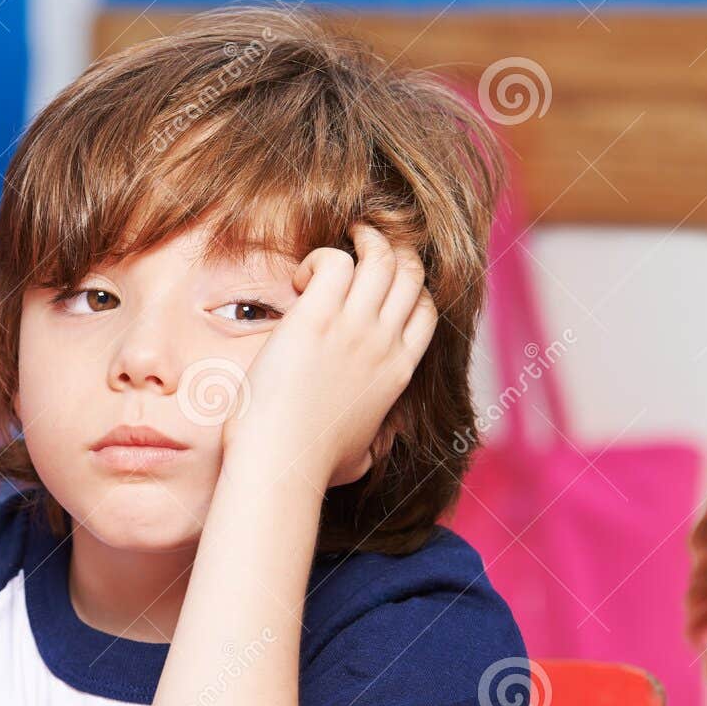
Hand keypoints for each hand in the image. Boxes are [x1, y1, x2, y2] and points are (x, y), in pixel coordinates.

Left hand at [227, 223, 435, 489]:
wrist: (282, 464)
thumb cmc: (312, 466)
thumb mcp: (359, 457)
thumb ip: (374, 444)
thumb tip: (375, 450)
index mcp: (398, 371)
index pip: (424, 309)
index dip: (408, 286)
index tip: (379, 282)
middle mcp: (384, 344)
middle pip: (410, 273)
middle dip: (392, 249)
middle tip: (364, 244)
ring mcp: (354, 329)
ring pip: (381, 257)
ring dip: (363, 239)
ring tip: (342, 238)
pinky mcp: (316, 319)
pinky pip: (335, 262)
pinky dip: (321, 258)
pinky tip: (301, 278)